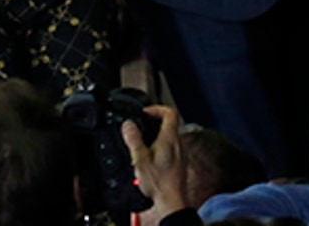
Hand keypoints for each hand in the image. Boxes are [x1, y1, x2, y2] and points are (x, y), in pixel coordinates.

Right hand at [121, 105, 188, 220]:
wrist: (171, 201)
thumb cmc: (159, 183)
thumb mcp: (140, 159)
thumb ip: (133, 139)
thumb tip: (128, 125)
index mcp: (170, 138)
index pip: (169, 112)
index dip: (156, 108)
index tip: (145, 112)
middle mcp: (178, 144)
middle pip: (170, 123)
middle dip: (154, 121)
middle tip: (142, 124)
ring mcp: (180, 153)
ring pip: (170, 135)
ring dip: (157, 134)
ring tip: (144, 140)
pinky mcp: (179, 162)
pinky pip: (171, 147)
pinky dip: (161, 145)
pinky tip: (151, 156)